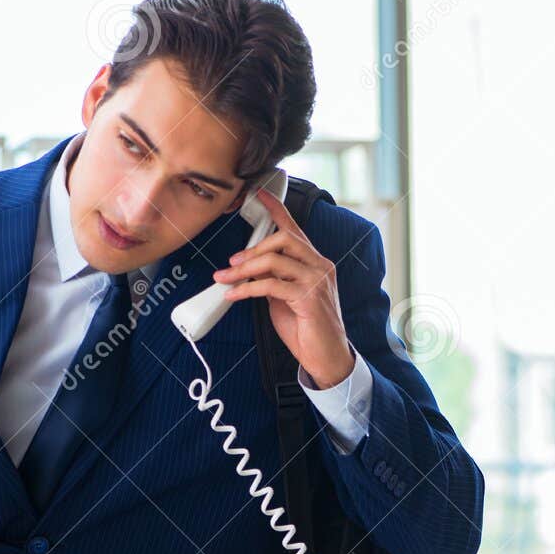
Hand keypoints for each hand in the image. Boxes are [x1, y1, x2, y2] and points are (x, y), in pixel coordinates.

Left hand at [213, 189, 352, 387]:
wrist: (328, 359)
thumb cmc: (307, 330)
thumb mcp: (284, 298)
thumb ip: (273, 279)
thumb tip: (249, 269)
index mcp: (315, 262)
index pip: (295, 228)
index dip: (276, 209)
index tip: (258, 194)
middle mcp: (320, 266)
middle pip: (284, 238)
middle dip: (252, 248)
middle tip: (231, 262)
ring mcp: (317, 281)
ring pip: (275, 259)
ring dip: (244, 269)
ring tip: (226, 279)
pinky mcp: (310, 298)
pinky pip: (271, 285)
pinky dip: (247, 289)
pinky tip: (234, 296)